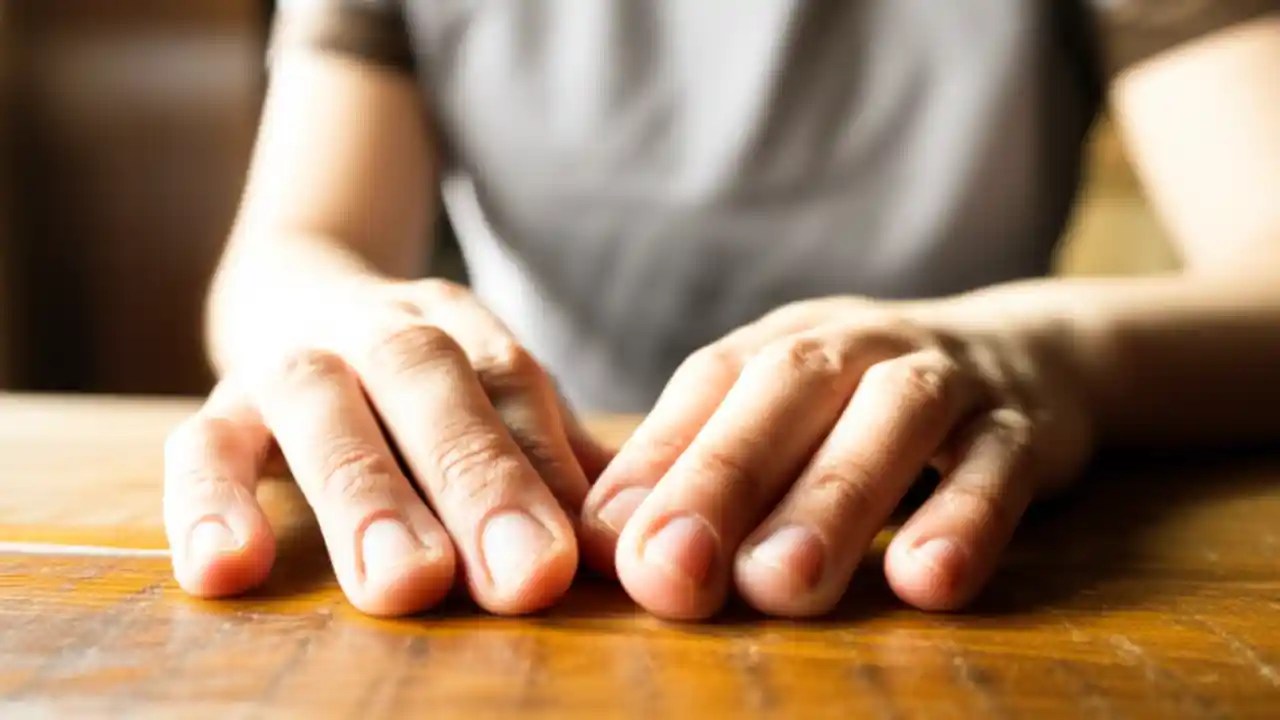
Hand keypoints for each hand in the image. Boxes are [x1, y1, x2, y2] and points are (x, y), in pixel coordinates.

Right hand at [163, 278, 611, 615]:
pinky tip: (229, 571)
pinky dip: (209, 502)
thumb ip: (552, 467)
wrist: (300, 296)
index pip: (512, 383)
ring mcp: (293, 358)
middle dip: (479, 480)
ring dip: (365, 494)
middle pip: (429, 382)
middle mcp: (384, 330)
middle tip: (525, 578)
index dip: (548, 465)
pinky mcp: (220, 403)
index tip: (583, 552)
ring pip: (320, 404)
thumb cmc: (424, 388)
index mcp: (464, 331)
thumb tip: (631, 550)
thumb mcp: (491, 404)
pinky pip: (201, 444)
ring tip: (402, 586)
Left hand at [579, 297, 1093, 618]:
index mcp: (782, 346)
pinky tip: (927, 581)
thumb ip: (701, 471)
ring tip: (783, 587)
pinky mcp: (1024, 426)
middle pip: (785, 392)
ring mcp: (945, 378)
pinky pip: (1000, 465)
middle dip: (723, 480)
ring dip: (833, 500)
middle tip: (675, 575)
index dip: (655, 461)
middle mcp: (856, 345)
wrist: (1026, 355)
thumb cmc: (862, 410)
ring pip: (892, 419)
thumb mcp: (783, 422)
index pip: (707, 386)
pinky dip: (966, 518)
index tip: (608, 548)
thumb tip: (604, 544)